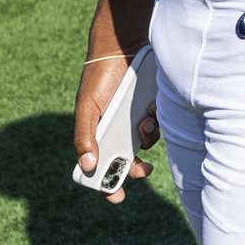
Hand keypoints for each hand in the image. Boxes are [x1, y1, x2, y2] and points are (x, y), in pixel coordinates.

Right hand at [73, 53, 158, 205]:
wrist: (122, 47)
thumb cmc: (99, 78)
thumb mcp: (87, 107)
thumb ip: (85, 136)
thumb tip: (86, 165)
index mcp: (100, 135)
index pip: (103, 166)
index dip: (109, 184)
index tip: (117, 197)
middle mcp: (119, 130)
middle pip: (129, 161)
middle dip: (136, 169)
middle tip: (143, 168)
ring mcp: (137, 119)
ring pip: (147, 142)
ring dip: (147, 138)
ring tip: (144, 122)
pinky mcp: (153, 107)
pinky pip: (159, 122)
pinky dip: (157, 120)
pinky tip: (152, 108)